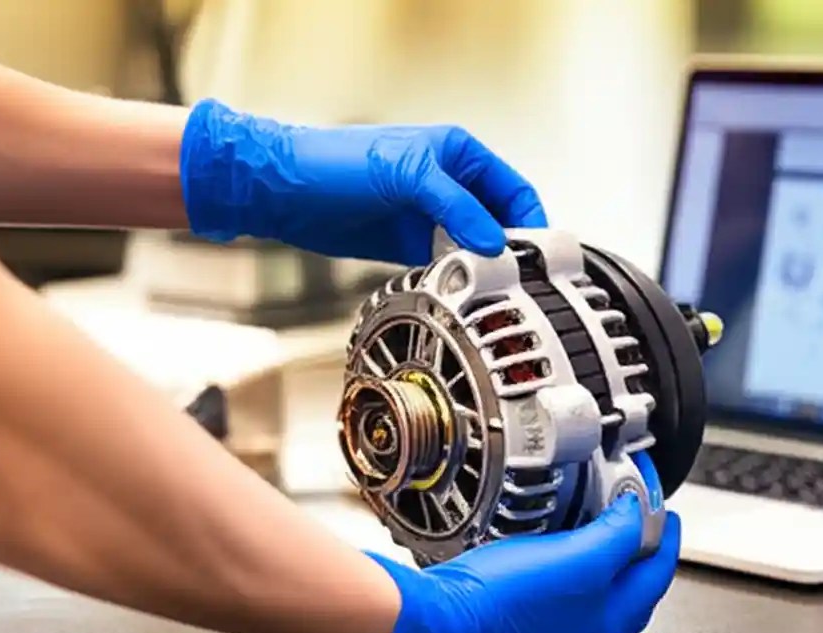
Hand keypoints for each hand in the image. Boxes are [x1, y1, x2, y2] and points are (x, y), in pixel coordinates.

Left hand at [179, 99, 546, 263]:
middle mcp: (448, 184)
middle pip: (498, 222)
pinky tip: (457, 288)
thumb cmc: (336, 161)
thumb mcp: (408, 174)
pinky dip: (455, 277)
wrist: (282, 189)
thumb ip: (456, 207)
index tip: (540, 255)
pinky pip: (445, 264)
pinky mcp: (408, 243)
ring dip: (482, 267)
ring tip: (488, 286)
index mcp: (458, 154)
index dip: (531, 221)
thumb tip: (495, 241)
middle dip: (509, 250)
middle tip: (518, 278)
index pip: (514, 190)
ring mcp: (428, 215)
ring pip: (473, 247)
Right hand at [318, 453, 680, 632]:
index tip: (668, 509)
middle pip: (628, 589)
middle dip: (637, 550)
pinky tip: (548, 552)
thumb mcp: (577, 558)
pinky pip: (555, 594)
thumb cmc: (500, 602)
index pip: (655, 574)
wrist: (436, 624)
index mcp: (605, 624)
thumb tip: (637, 512)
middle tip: (639, 518)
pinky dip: (563, 569)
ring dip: (599, 559)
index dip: (666, 534)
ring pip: (591, 592)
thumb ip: (617, 534)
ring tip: (596, 527)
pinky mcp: (516, 628)